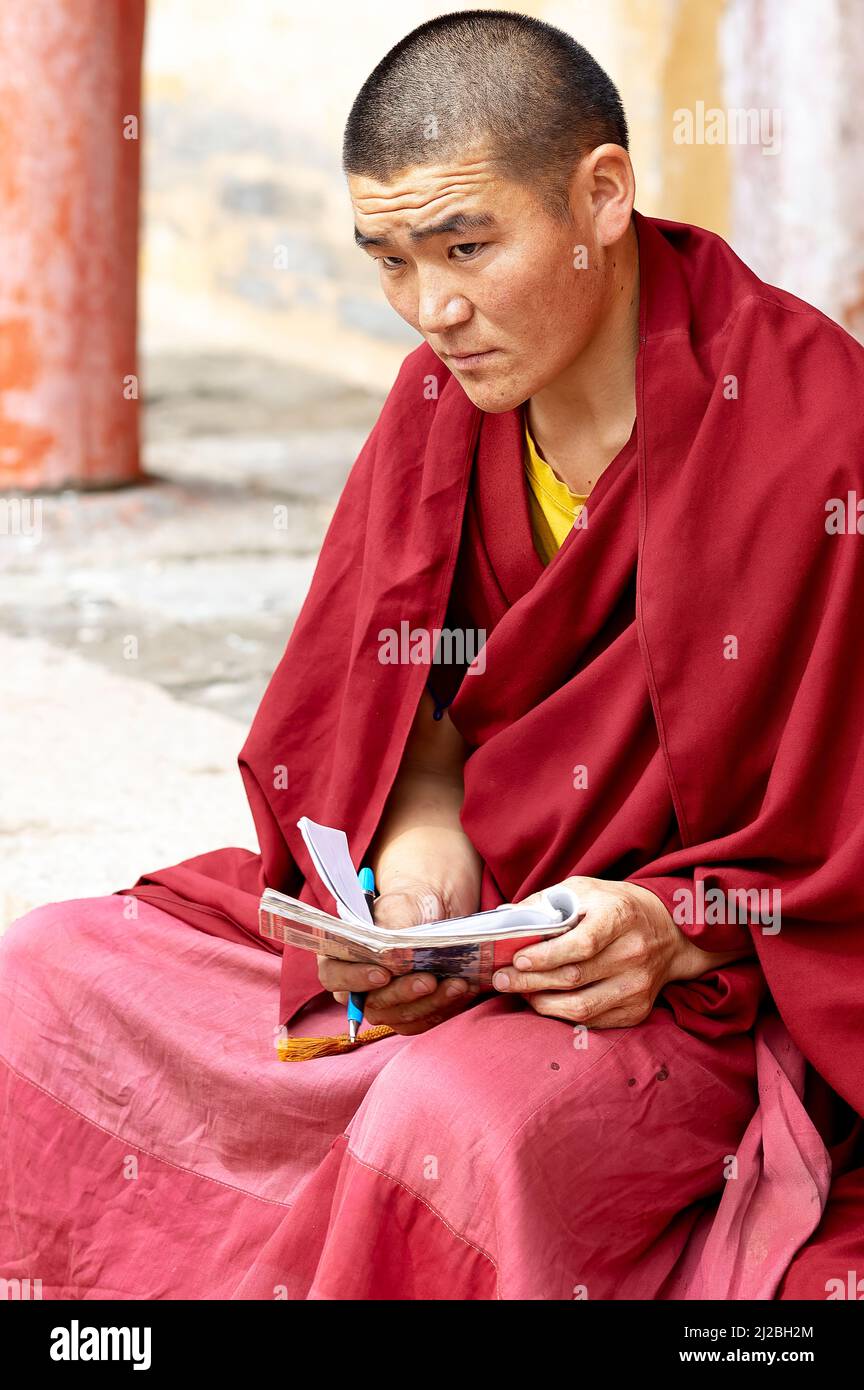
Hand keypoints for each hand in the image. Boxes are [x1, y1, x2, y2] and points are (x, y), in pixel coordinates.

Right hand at [317, 874, 482, 1035]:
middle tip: (429, 980)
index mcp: (340, 957)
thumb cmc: (406, 909)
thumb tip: (391, 953)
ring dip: (430, 1003)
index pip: (334, 975)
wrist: (430, 915)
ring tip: (456, 984)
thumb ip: (389, 929)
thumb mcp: (397, 909)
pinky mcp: (408, 1015)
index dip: (355, 978)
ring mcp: (383, 1005)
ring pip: (400, 1017)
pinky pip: (423, 1021)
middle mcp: (356, 988)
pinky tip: (462, 991)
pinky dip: (444, 1007)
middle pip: (372, 1004)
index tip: (383, 973)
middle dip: (403, 993)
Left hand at [490, 878, 727, 1028]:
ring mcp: (638, 986)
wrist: (669, 931)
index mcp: (621, 917)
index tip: (517, 959)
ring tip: (521, 992)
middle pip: (574, 977)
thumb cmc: (615, 907)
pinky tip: (545, 1001)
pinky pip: (592, 1022)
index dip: (546, 956)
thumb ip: (545, 903)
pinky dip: (562, 1015)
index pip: (581, 944)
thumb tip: (505, 920)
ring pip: (581, 1006)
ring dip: (542, 1003)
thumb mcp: (583, 890)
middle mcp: (634, 953)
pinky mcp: (638, 1010)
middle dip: (530, 982)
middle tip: (502, 980)